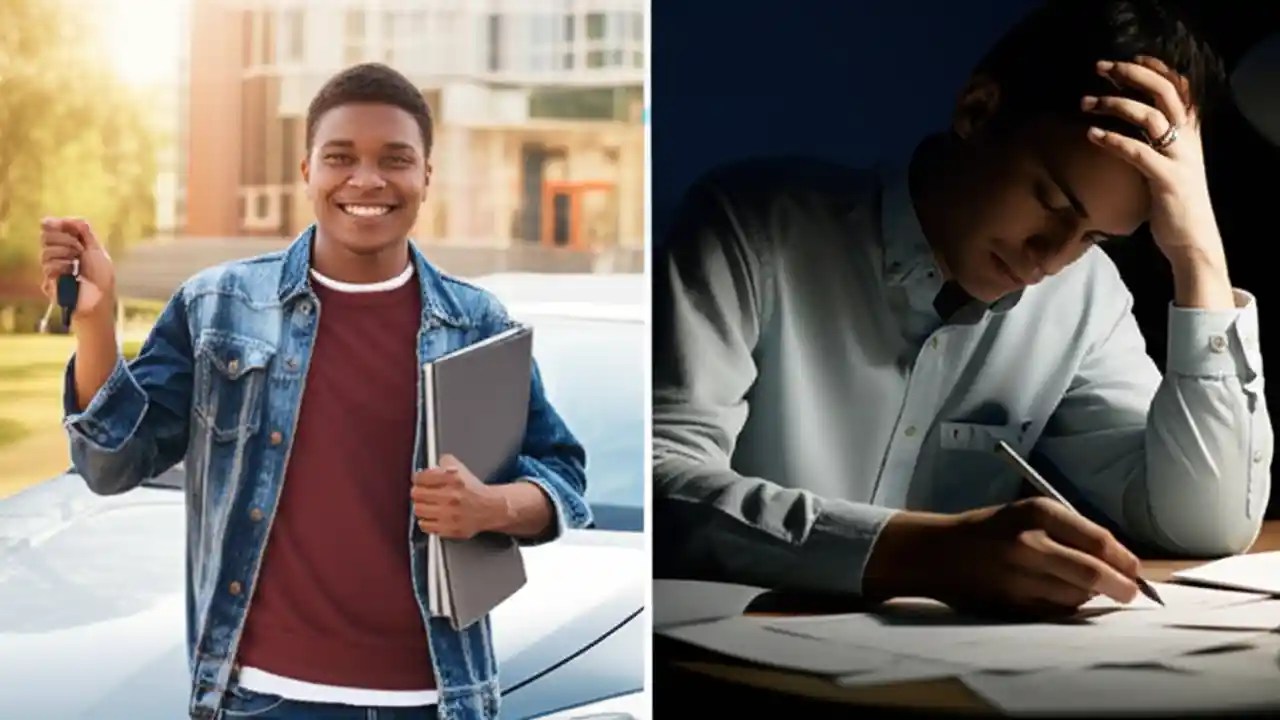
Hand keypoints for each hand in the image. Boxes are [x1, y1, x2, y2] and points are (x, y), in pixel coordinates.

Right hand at [39, 217, 115, 320]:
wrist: (99, 297)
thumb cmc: (101, 275)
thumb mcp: (96, 249)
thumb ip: (83, 231)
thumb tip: (67, 218)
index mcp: (68, 245)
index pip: (52, 227)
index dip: (56, 224)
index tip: (60, 224)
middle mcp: (57, 254)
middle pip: (46, 236)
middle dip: (65, 240)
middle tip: (78, 250)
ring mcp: (52, 267)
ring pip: (46, 251)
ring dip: (65, 254)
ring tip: (76, 264)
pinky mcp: (48, 280)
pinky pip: (48, 266)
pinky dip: (62, 267)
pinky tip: (71, 273)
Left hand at [411, 454, 508, 539]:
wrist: (490, 508)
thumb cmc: (474, 490)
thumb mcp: (461, 469)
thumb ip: (444, 462)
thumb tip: (429, 465)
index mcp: (453, 479)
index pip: (421, 477)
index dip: (418, 478)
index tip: (419, 480)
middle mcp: (450, 497)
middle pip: (416, 493)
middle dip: (418, 492)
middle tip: (421, 493)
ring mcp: (449, 514)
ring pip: (418, 509)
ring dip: (420, 506)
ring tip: (426, 505)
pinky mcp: (449, 529)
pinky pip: (425, 525)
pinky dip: (426, 521)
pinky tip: (432, 516)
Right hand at [868, 498, 1142, 617]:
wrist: (937, 553)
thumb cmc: (989, 531)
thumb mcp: (1027, 515)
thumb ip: (1071, 533)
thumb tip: (1120, 562)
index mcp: (1037, 513)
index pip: (1098, 540)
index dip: (1124, 559)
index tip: (1134, 569)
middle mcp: (1029, 544)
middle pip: (1093, 573)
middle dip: (1120, 586)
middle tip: (1129, 591)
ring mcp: (1020, 577)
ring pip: (1077, 596)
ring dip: (1088, 595)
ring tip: (1079, 587)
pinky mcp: (1012, 604)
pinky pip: (1056, 611)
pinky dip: (1065, 607)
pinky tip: (1054, 595)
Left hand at [1082, 56, 1224, 266]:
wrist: (1193, 240)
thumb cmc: (1174, 205)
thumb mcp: (1169, 167)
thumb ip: (1157, 146)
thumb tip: (1128, 130)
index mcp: (1189, 135)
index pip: (1179, 89)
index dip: (1156, 69)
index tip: (1129, 59)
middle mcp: (1188, 141)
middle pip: (1164, 92)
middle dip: (1131, 75)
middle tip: (1100, 68)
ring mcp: (1179, 158)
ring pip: (1151, 117)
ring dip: (1115, 104)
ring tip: (1085, 101)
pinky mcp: (1166, 179)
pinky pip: (1138, 152)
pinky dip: (1113, 140)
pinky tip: (1091, 134)